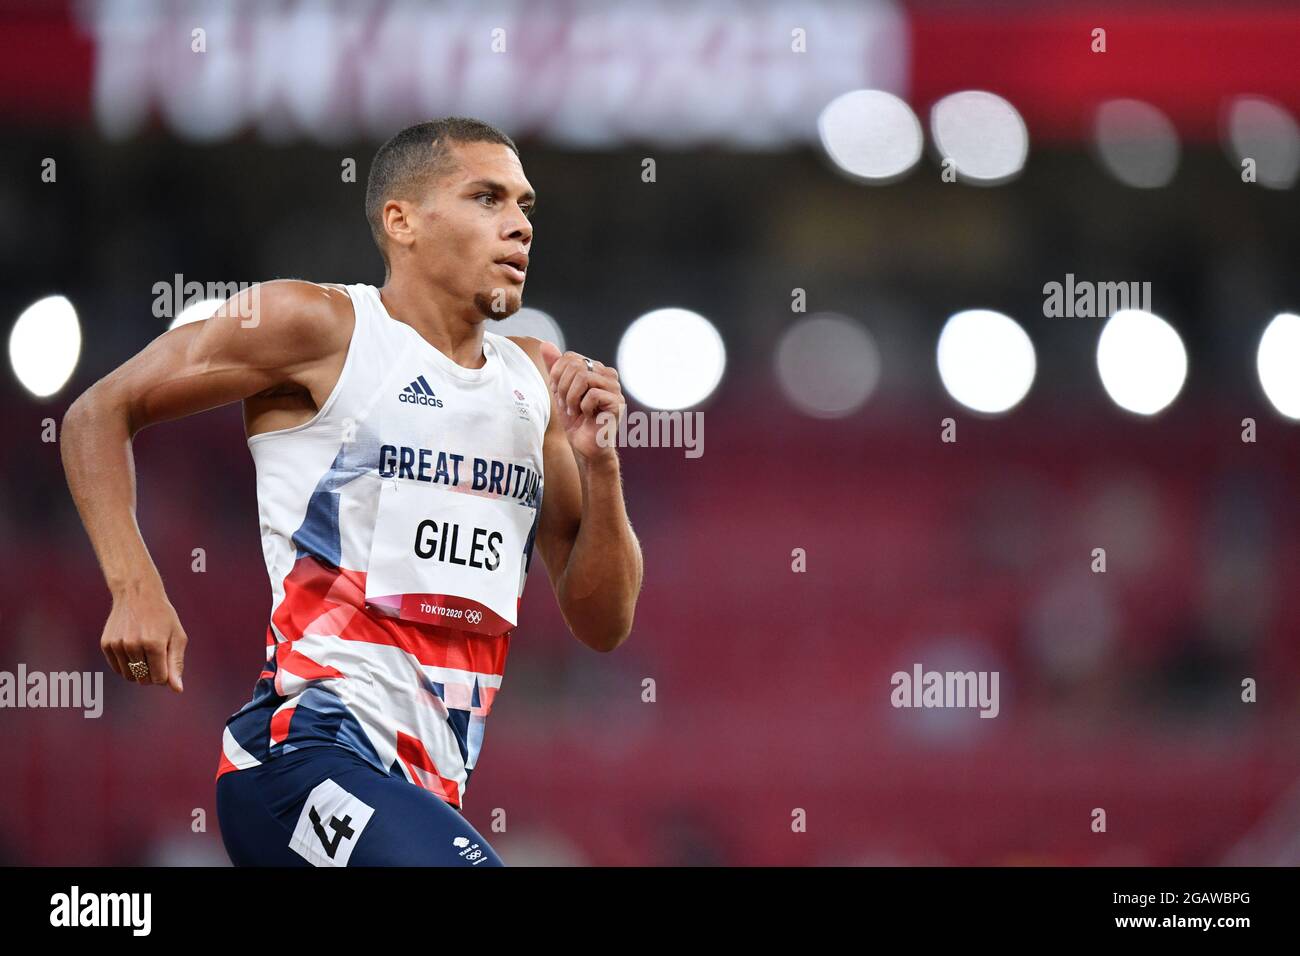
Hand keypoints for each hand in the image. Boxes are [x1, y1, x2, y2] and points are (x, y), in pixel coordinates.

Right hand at [101, 583, 187, 692]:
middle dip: (152, 674)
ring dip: (139, 671)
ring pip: (130, 676)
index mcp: (154, 644)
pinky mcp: (106, 644)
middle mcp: (133, 645)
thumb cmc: (163, 617)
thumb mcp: (177, 637)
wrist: (137, 594)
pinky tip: (133, 650)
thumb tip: (177, 690)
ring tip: (145, 652)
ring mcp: (117, 645)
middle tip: (157, 655)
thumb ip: (176, 664)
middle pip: (144, 679)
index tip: (166, 660)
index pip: (159, 679)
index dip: (165, 675)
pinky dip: (126, 666)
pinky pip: (117, 669)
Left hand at [541, 342, 625, 463]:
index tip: (560, 395)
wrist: (586, 446)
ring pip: (584, 377)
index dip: (558, 376)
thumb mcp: (559, 391)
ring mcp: (615, 388)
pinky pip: (593, 394)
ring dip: (572, 398)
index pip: (570, 358)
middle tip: (568, 406)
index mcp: (595, 369)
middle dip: (564, 388)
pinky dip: (584, 407)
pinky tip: (588, 416)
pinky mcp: (618, 402)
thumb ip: (555, 368)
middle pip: (576, 365)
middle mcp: (608, 374)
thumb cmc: (576, 420)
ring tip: (576, 410)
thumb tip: (545, 344)